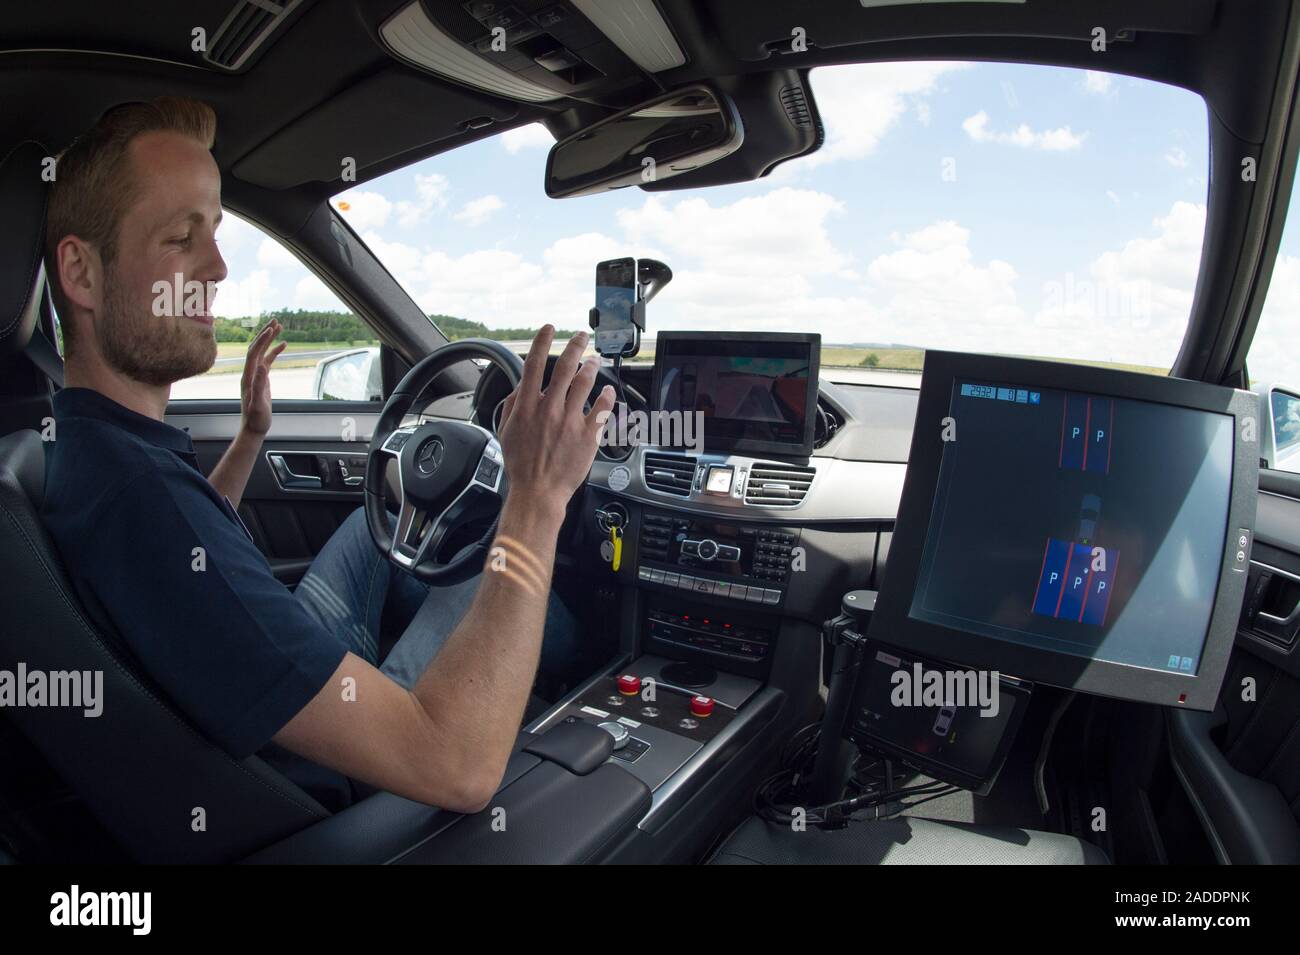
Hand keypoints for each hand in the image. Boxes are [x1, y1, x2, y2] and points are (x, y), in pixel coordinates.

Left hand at [240, 319, 286, 436]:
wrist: (253, 428)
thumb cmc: (256, 418)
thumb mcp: (258, 403)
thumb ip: (259, 385)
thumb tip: (261, 367)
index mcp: (247, 377)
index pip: (253, 353)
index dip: (261, 341)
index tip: (271, 329)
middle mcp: (249, 373)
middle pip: (255, 348)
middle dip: (264, 333)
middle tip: (275, 320)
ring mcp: (255, 375)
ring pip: (261, 352)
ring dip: (269, 338)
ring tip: (279, 326)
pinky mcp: (261, 378)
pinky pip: (267, 360)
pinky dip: (274, 351)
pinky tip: (283, 344)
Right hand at [497, 326, 614, 523]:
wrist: (538, 492)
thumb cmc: (521, 465)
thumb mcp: (505, 431)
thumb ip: (512, 405)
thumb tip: (521, 387)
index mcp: (527, 406)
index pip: (534, 365)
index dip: (542, 342)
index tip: (549, 330)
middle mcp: (549, 409)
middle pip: (565, 367)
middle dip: (575, 346)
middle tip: (581, 336)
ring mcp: (570, 421)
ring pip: (585, 382)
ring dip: (591, 366)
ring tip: (594, 360)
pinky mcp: (587, 435)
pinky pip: (601, 408)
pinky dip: (606, 395)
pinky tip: (608, 389)